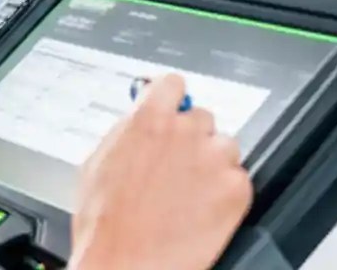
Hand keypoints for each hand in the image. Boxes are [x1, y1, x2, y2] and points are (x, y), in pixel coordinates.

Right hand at [70, 74, 252, 269]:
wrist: (126, 266)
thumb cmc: (105, 225)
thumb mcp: (96, 163)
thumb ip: (124, 131)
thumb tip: (137, 115)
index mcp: (149, 119)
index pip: (174, 84)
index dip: (172, 100)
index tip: (173, 109)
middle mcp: (186, 132)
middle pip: (202, 118)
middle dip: (191, 140)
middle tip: (177, 169)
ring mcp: (215, 159)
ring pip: (225, 146)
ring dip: (212, 164)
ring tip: (190, 195)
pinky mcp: (237, 189)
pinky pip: (239, 179)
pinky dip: (226, 194)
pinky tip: (202, 211)